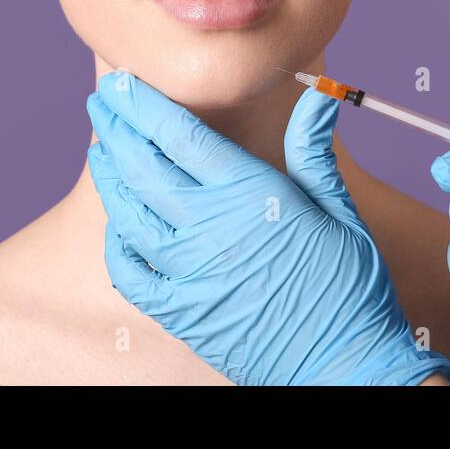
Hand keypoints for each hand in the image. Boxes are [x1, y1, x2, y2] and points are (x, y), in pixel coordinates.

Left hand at [86, 70, 449, 385]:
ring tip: (100, 148)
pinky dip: (116, 241)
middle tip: (102, 100)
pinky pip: (130, 271)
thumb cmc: (349, 286)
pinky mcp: (181, 311)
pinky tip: (117, 221)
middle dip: (116, 126)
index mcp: (248, 194)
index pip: (179, 133)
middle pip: (143, 165)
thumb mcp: (338, 208)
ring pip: (129, 211)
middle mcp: (209, 227)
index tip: (125, 82)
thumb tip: (318, 95)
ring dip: (109, 174)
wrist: (345, 366)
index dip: (144, 103)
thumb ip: (314, 150)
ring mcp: (188, 272)